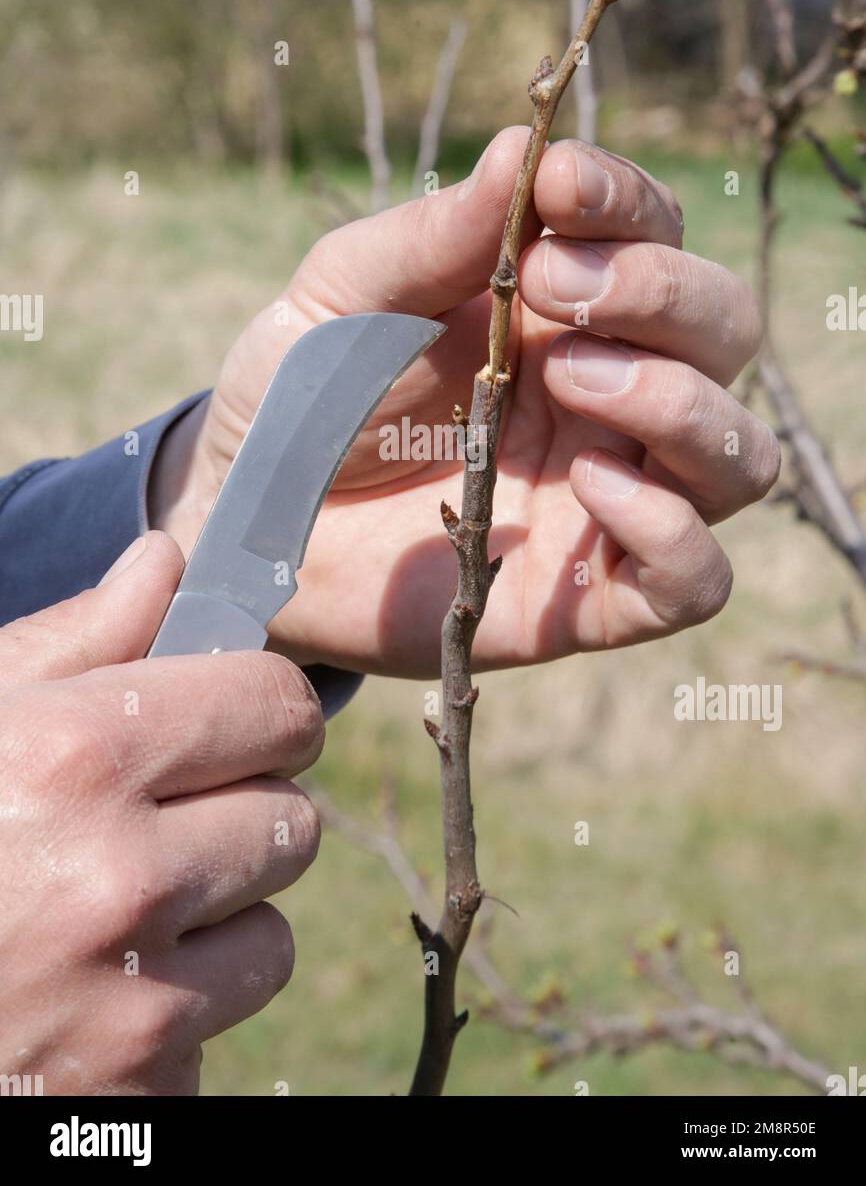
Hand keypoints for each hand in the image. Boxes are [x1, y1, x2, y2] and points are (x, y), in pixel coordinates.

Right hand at [0, 532, 322, 1094]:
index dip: (261, 709)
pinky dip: (176, 1013)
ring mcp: (131, 1002)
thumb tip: (164, 562)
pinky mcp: (136, 1095)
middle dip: (238, 817)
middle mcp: (119, 878)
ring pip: (272, 936)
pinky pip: (220, 1029)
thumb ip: (76, 641)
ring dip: (216, 924)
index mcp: (78, 757)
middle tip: (160, 825)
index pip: (277, 705)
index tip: (236, 722)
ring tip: (116, 916)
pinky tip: (93, 993)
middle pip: (292, 821)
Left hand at [153, 129, 779, 677]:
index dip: (630, 202)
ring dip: (682, 403)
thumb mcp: (341, 299)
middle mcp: (607, 396)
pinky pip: (698, 579)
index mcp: (559, 309)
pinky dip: (674, 531)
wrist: (247, 529)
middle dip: (662, 293)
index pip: (657, 233)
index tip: (560, 190)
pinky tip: (591, 489)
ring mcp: (607, 499)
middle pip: (725, 332)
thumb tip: (523, 147)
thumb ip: (429, 234)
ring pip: (741, 457)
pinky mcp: (588, 599)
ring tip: (570, 381)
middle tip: (552, 289)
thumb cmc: (300, 397)